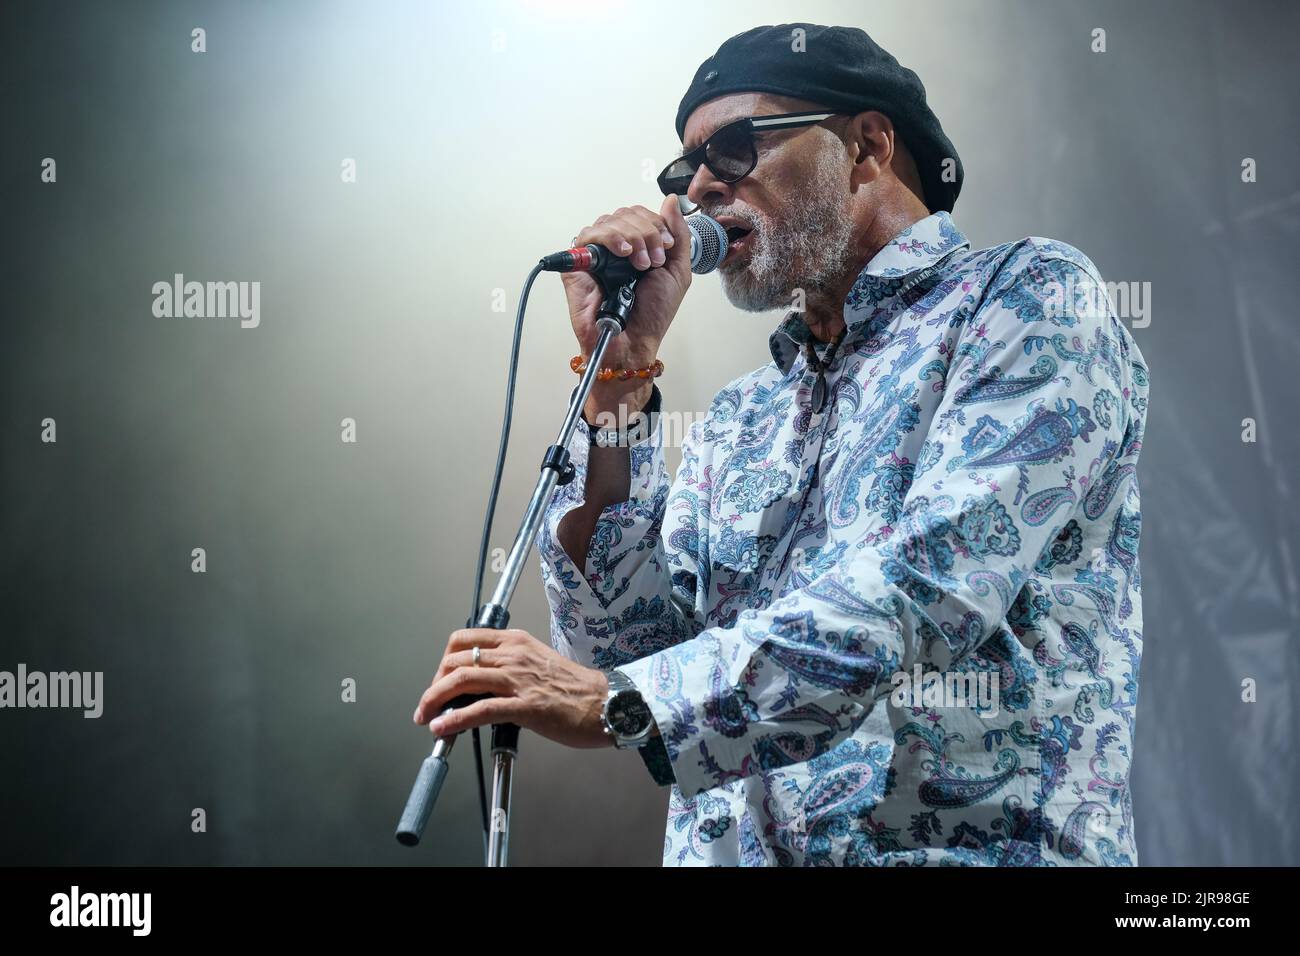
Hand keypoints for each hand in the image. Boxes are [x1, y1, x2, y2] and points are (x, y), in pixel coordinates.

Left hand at [412, 628, 613, 748]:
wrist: (607, 702)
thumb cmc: (576, 688)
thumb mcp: (537, 662)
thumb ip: (510, 666)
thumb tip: (481, 684)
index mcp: (516, 641)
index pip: (463, 639)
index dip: (443, 661)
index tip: (439, 680)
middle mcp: (514, 654)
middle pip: (455, 660)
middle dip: (433, 684)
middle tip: (428, 704)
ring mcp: (518, 679)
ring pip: (461, 680)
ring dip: (434, 700)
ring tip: (424, 716)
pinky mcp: (525, 706)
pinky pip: (480, 710)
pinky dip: (454, 720)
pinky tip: (442, 729)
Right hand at [561, 195, 692, 416]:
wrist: (634, 340)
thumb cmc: (653, 314)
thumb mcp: (678, 270)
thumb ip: (678, 234)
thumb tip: (671, 200)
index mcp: (638, 246)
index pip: (641, 214)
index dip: (657, 224)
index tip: (667, 247)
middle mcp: (616, 248)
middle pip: (626, 214)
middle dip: (647, 231)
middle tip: (654, 259)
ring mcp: (596, 255)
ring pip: (609, 220)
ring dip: (632, 236)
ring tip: (640, 263)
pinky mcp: (577, 265)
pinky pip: (588, 235)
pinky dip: (608, 237)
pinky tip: (622, 253)